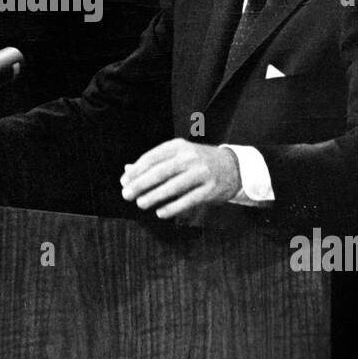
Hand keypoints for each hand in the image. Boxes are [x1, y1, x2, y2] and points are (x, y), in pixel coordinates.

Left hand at [120, 139, 240, 219]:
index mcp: (179, 146)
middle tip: (127, 195)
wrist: (233, 167)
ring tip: (141, 203)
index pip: (152, 157)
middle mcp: (190, 157)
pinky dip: (172, 208)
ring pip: (173, 187)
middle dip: (140, 184)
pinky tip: (160, 212)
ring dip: (154, 196)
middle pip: (160, 172)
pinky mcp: (210, 189)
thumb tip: (127, 170)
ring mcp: (201, 173)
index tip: (124, 182)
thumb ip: (153, 162)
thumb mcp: (177, 155)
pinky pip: (187, 201)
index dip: (136, 171)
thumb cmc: (197, 161)